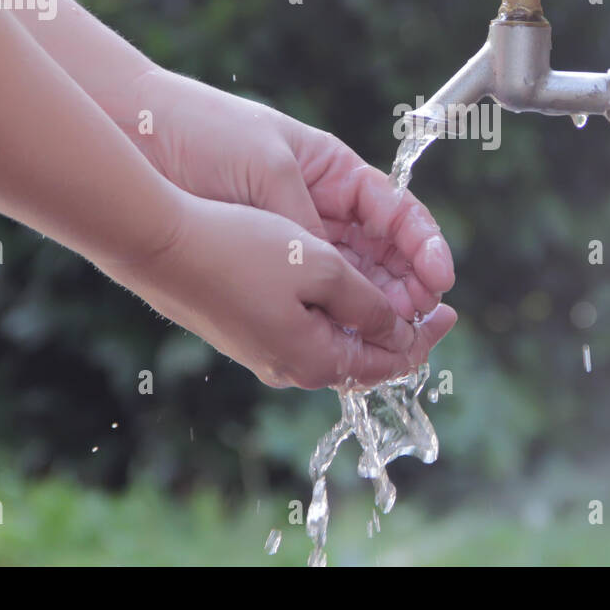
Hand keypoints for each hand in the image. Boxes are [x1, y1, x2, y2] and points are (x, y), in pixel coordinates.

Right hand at [104, 193, 456, 388]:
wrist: (160, 244)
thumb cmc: (241, 251)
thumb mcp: (320, 269)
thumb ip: (367, 303)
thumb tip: (399, 331)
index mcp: (315, 359)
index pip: (387, 362)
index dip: (424, 336)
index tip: (449, 310)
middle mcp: (290, 366)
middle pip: (362, 358)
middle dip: (400, 330)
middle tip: (431, 302)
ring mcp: (264, 350)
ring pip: (334, 340)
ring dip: (367, 317)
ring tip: (393, 289)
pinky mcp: (245, 328)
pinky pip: (306, 326)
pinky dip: (335, 308)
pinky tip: (341, 282)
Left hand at [129, 68, 454, 323]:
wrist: (138, 135)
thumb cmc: (206, 133)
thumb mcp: (270, 172)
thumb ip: (308, 225)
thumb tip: (340, 280)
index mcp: (336, 175)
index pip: (398, 217)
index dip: (426, 249)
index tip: (440, 279)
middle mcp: (323, 213)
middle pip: (384, 259)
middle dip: (409, 290)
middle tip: (423, 320)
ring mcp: (296, 244)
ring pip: (353, 286)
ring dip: (378, 311)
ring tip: (396, 337)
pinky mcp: (267, 271)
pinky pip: (310, 301)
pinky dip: (332, 320)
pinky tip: (347, 338)